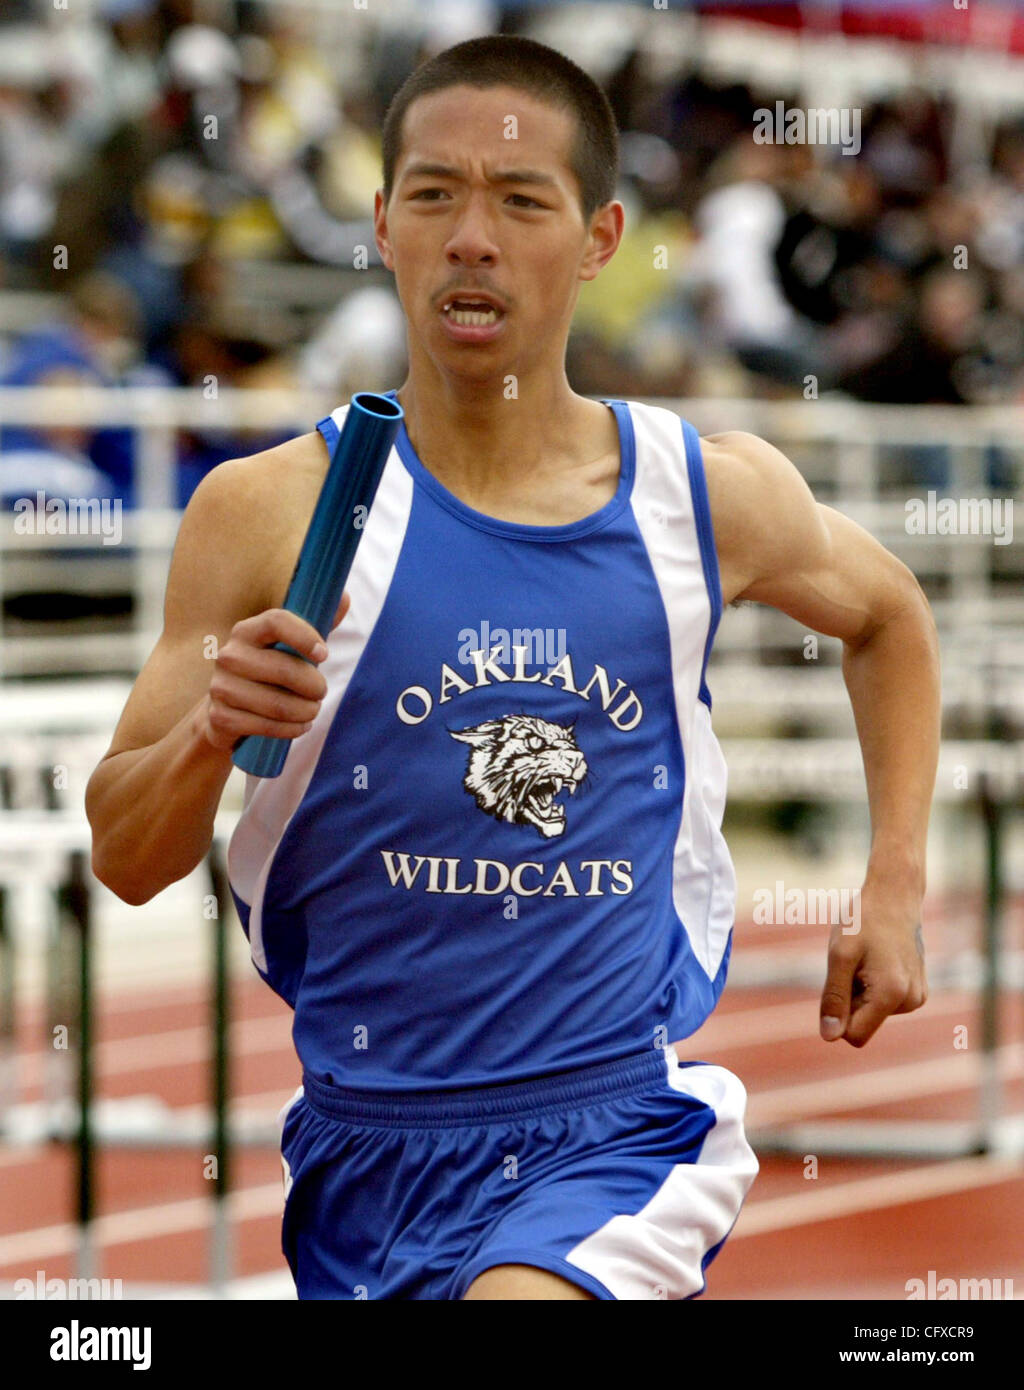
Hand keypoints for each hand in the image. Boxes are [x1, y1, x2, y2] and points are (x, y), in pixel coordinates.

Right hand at [196, 592, 350, 751]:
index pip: (276, 621)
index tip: (324, 654)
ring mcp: (221, 687)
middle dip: (314, 687)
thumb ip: (318, 623)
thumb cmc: (270, 673)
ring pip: (278, 704)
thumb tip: (343, 597)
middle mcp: (229, 655)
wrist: (229, 710)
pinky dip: (291, 729)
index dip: (305, 636)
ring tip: (312, 711)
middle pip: (284, 669)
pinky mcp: (221, 717)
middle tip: (321, 693)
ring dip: (306, 712)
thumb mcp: (291, 647)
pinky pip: (266, 726)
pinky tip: (299, 726)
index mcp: (247, 630)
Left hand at [818, 880, 927, 1046]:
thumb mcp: (839, 956)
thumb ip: (834, 998)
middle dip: (850, 998)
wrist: (894, 896)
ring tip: (867, 958)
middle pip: (863, 1022)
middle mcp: (911, 1002)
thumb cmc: (862, 921)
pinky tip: (878, 960)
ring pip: (872, 1012)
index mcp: (891, 995)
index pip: (854, 1035)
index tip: (838, 982)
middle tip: (854, 963)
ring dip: (861, 990)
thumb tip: (829, 1037)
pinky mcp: (918, 991)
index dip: (837, 1015)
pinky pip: (885, 1003)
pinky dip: (874, 986)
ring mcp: (917, 997)